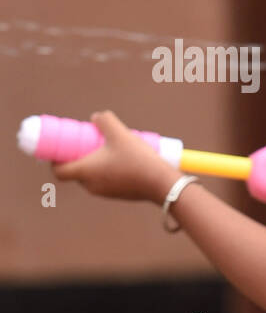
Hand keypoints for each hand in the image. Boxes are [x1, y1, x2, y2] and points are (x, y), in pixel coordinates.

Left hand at [50, 110, 181, 204]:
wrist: (163, 184)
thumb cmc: (138, 159)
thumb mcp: (121, 134)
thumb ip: (105, 121)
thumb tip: (96, 117)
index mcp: (85, 172)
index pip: (58, 171)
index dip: (55, 160)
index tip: (62, 149)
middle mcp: (91, 185)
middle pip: (76, 171)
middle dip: (79, 157)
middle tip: (89, 143)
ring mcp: (105, 192)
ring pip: (92, 176)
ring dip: (95, 163)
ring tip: (111, 149)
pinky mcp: (119, 195)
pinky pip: (107, 181)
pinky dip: (108, 171)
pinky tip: (124, 160)